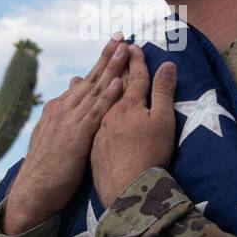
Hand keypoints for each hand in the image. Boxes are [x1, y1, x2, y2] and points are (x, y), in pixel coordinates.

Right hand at [2, 34, 129, 234]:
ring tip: (125, 50)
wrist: (32, 192)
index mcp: (59, 108)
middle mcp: (63, 109)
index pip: (84, 81)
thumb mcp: (53, 135)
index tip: (115, 45)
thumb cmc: (46, 168)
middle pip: (91, 78)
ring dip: (111, 68)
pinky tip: (119, 84)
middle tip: (121, 36)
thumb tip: (74, 86)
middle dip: (107, 56)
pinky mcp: (76, 137)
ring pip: (95, 90)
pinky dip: (108, 97)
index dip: (101, 63)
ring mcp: (69, 121)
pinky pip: (95, 113)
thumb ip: (65, 112)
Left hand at [91, 43, 177, 205]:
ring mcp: (94, 129)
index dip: (134, 61)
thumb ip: (163, 92)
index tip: (131, 45)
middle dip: (112, 66)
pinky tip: (70, 104)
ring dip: (88, 86)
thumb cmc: (150, 156)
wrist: (124, 191)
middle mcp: (107, 113)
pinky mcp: (87, 146)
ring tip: (85, 74)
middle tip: (112, 49)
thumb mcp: (163, 122)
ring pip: (88, 101)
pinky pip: (78, 119)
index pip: (132, 77)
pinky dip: (75, 107)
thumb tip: (167, 65)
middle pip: (108, 85)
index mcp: (127, 105)